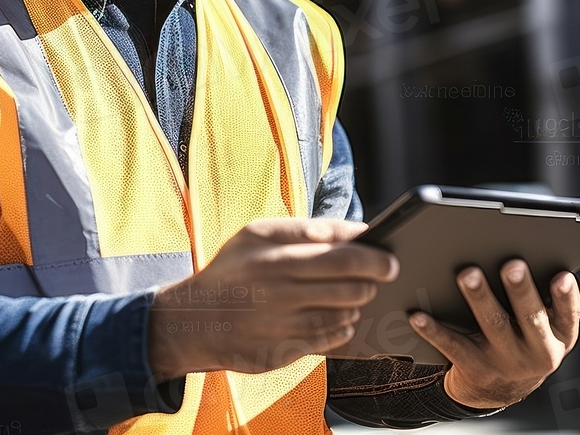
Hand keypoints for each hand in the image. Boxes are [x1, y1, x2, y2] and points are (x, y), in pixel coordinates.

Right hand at [148, 218, 399, 378]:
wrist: (192, 320)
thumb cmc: (234, 271)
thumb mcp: (256, 236)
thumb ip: (304, 230)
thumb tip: (356, 233)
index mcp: (269, 247)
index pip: (336, 246)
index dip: (370, 252)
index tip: (388, 256)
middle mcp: (273, 281)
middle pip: (346, 280)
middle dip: (374, 278)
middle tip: (384, 276)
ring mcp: (277, 318)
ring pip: (342, 313)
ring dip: (357, 305)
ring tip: (357, 298)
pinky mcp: (278, 348)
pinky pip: (328, 340)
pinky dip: (342, 330)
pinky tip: (341, 321)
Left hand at [408, 260, 579, 408]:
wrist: (503, 388)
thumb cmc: (525, 342)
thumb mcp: (547, 329)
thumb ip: (547, 301)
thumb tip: (534, 257)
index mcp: (560, 336)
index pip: (568, 314)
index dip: (566, 296)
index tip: (561, 276)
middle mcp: (538, 353)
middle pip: (530, 317)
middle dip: (520, 290)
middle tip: (512, 265)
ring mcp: (507, 363)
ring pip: (492, 326)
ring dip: (480, 298)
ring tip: (468, 275)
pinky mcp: (476, 369)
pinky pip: (454, 346)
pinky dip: (435, 329)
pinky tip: (419, 314)